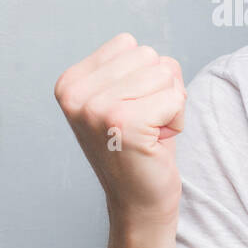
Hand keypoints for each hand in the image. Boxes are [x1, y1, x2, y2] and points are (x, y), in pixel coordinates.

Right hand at [54, 34, 186, 228]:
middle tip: (144, 124)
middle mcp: (75, 93)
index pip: (128, 43)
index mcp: (69, 83)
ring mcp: (95, 108)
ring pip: (164, 72)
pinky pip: (175, 97)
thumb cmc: (138, 147)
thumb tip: (140, 48)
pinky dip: (177, 119)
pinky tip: (156, 142)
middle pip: (148, 55)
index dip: (144, 75)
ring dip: (170, 103)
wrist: (138, 203)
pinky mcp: (122, 123)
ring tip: (149, 132)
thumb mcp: (120, 98)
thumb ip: (124, 68)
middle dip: (160, 88)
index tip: (131, 109)